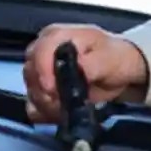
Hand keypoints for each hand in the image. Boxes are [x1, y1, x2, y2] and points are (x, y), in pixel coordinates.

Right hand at [23, 23, 147, 122]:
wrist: (119, 70)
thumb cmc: (113, 58)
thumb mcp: (107, 58)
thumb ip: (89, 64)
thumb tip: (74, 71)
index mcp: (55, 36)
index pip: (38, 53)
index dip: (43, 73)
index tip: (54, 92)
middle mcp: (41, 51)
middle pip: (30, 74)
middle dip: (46, 93)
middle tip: (66, 102)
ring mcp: (39, 72)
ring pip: (31, 92)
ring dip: (48, 106)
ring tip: (70, 107)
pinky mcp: (41, 91)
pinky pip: (33, 106)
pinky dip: (45, 114)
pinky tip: (61, 113)